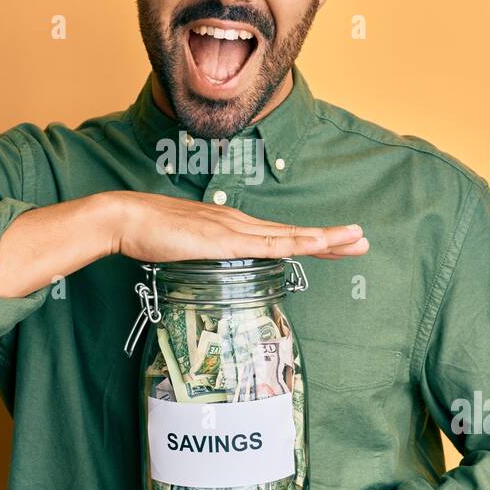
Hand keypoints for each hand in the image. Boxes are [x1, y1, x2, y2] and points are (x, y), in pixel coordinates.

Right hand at [103, 190, 368, 263]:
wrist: (127, 217)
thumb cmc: (149, 234)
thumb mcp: (185, 250)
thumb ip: (204, 257)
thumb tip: (215, 272)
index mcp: (232, 227)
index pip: (280, 236)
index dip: (311, 240)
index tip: (337, 244)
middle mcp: (239, 224)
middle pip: (293, 233)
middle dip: (330, 238)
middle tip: (363, 240)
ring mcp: (233, 230)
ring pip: (288, 237)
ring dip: (324, 238)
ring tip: (355, 240)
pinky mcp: (222, 240)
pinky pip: (265, 245)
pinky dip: (293, 245)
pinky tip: (312, 245)